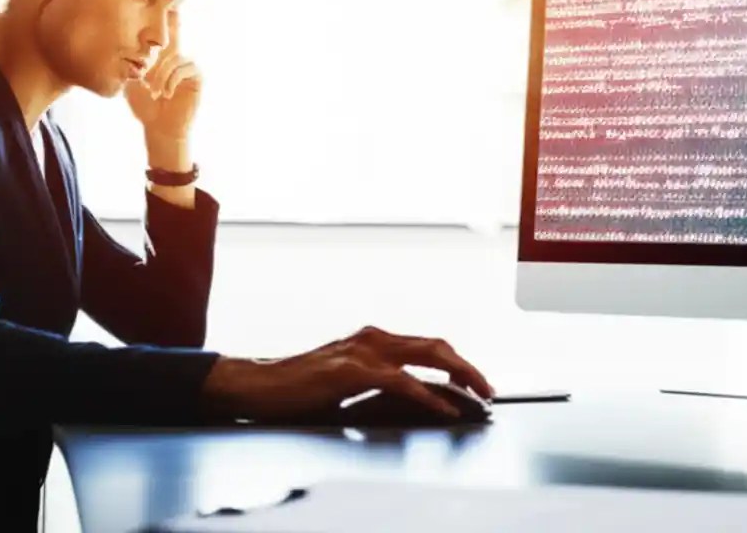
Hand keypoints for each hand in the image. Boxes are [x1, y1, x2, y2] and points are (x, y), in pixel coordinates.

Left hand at [125, 10, 200, 139]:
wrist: (160, 128)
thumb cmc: (146, 107)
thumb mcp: (131, 84)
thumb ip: (130, 67)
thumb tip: (120, 50)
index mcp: (159, 58)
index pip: (161, 33)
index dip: (163, 17)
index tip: (163, 0)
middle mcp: (175, 57)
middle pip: (176, 31)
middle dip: (173, 18)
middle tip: (172, 4)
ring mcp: (187, 66)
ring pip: (174, 57)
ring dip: (161, 74)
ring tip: (154, 91)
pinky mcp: (196, 77)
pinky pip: (184, 68)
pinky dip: (171, 80)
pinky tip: (165, 94)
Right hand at [201, 326, 494, 422]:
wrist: (256, 386)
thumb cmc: (297, 387)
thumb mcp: (346, 381)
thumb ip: (376, 381)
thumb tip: (411, 396)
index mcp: (372, 339)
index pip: (427, 345)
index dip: (457, 362)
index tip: (476, 382)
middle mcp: (373, 337)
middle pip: (436, 345)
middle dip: (468, 366)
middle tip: (490, 389)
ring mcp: (363, 351)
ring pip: (428, 354)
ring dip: (461, 374)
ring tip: (479, 394)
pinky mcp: (351, 371)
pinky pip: (402, 382)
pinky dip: (429, 396)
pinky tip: (444, 409)